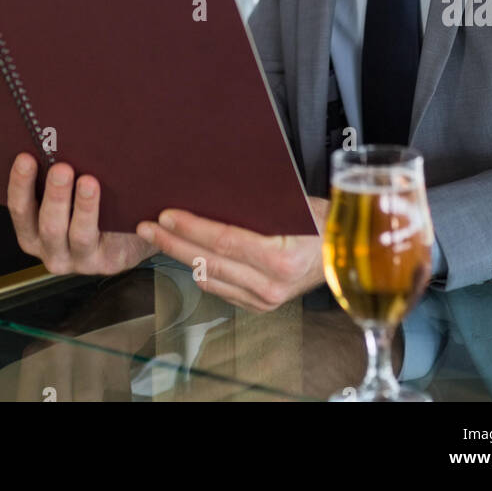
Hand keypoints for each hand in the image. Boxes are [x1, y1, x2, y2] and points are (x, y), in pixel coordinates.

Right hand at [8, 156, 155, 275]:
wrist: (128, 235)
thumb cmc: (91, 208)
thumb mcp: (66, 197)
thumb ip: (54, 176)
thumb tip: (53, 135)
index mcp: (33, 233)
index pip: (20, 209)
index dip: (20, 184)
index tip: (26, 157)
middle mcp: (52, 252)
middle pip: (49, 226)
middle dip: (55, 195)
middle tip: (61, 168)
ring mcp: (80, 260)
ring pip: (80, 235)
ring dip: (84, 207)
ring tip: (89, 182)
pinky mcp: (108, 262)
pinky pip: (110, 241)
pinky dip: (112, 220)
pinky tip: (116, 200)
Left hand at [135, 198, 328, 313]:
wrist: (344, 257)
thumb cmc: (322, 223)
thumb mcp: (295, 204)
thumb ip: (258, 201)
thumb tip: (214, 182)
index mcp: (281, 258)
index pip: (225, 240)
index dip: (191, 228)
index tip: (166, 215)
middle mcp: (271, 286)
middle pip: (209, 262)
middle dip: (172, 243)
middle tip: (147, 226)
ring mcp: (264, 301)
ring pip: (210, 279)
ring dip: (180, 257)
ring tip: (158, 238)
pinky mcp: (260, 307)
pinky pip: (220, 289)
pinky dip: (200, 271)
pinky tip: (185, 255)